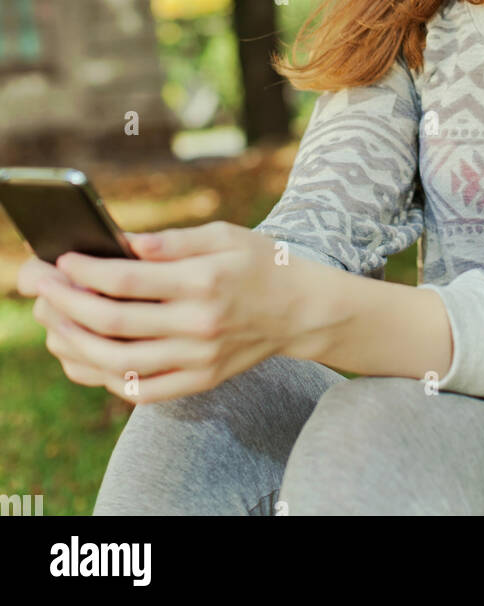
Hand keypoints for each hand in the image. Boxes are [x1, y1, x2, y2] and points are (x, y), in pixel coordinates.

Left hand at [16, 222, 324, 403]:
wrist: (301, 309)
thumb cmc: (258, 263)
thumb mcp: (223, 234)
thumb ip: (170, 241)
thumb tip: (120, 243)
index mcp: (205, 281)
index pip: (128, 281)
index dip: (86, 271)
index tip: (62, 259)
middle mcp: (199, 325)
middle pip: (113, 323)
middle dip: (66, 304)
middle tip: (41, 287)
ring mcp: (198, 359)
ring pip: (117, 362)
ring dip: (74, 343)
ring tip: (53, 322)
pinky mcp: (199, 382)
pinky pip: (139, 390)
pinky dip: (103, 376)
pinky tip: (84, 354)